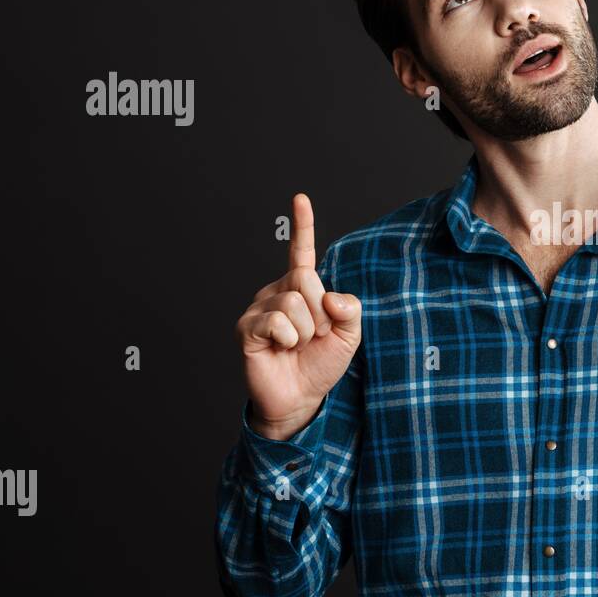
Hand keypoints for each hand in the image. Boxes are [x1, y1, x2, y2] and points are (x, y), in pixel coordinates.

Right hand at [234, 193, 361, 439]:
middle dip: (321, 313)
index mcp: (303, 288)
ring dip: (307, 331)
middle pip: (306, 278)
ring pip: (294, 302)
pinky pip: (277, 321)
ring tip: (298, 346)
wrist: (300, 398)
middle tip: (315, 335)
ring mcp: (260, 308)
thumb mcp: (349, 335)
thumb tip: (331, 297)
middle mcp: (278, 291)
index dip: (303, 225)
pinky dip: (289, 339)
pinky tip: (282, 349)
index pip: (302, 252)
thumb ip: (350, 311)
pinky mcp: (247, 328)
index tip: (300, 198)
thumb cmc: (321, 364)